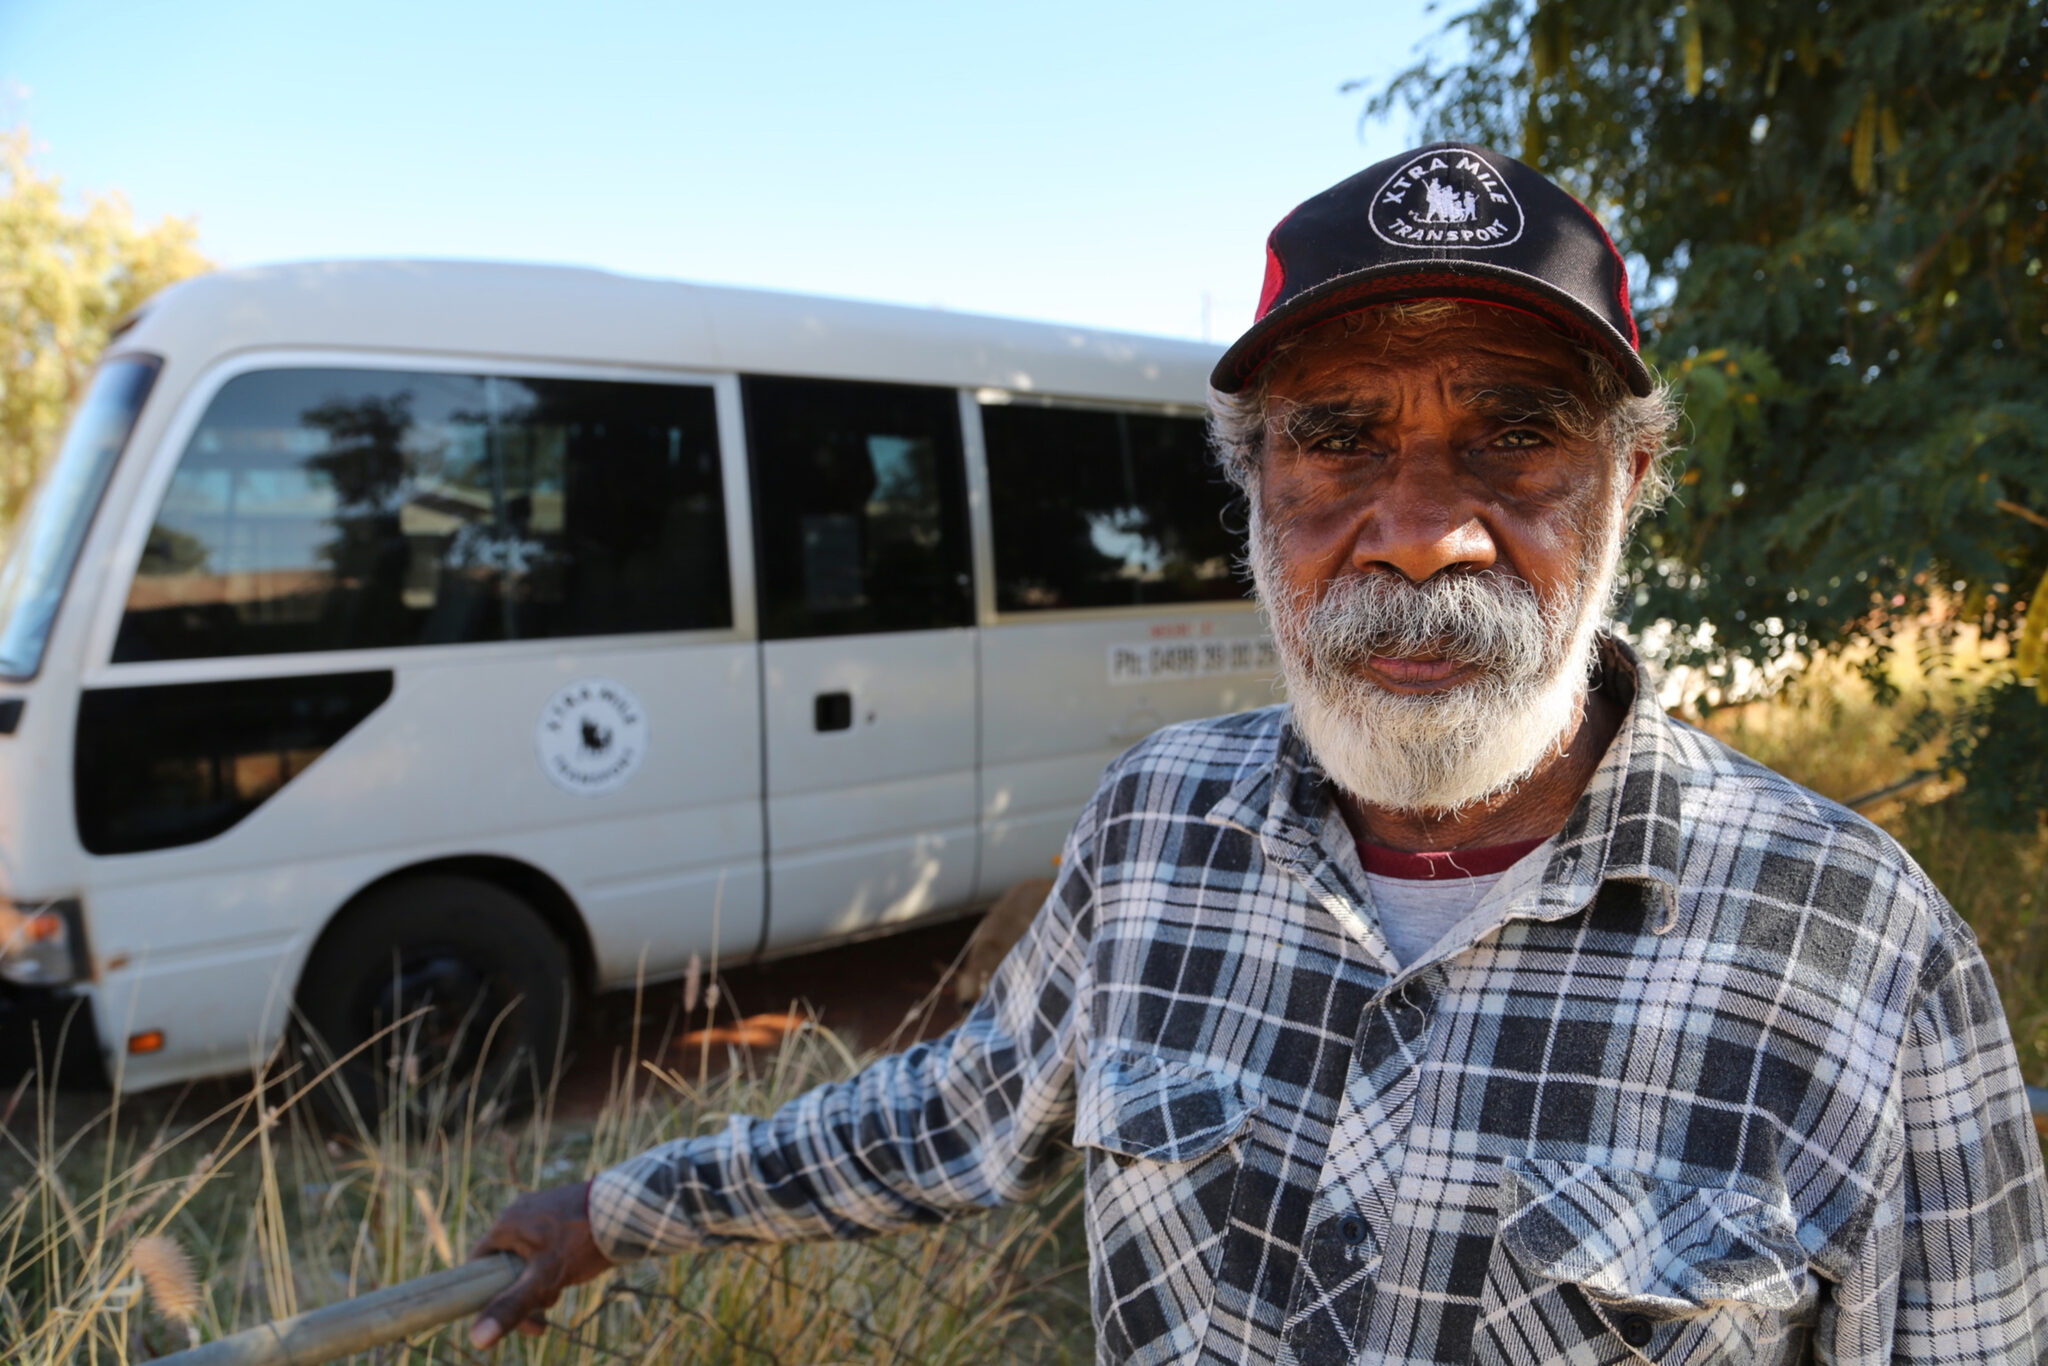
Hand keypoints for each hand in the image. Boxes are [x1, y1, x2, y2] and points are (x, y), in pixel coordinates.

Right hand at [467, 1179, 612, 1349]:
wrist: (630, 1211)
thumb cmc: (583, 1241)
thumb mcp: (545, 1278)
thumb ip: (512, 1307)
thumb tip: (476, 1339)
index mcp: (507, 1223)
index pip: (476, 1264)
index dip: (482, 1294)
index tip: (498, 1315)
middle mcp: (520, 1214)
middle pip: (504, 1266)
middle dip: (519, 1295)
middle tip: (539, 1321)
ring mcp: (542, 1213)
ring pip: (526, 1260)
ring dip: (538, 1285)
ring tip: (557, 1297)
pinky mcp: (562, 1217)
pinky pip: (545, 1249)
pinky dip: (551, 1268)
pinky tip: (568, 1280)